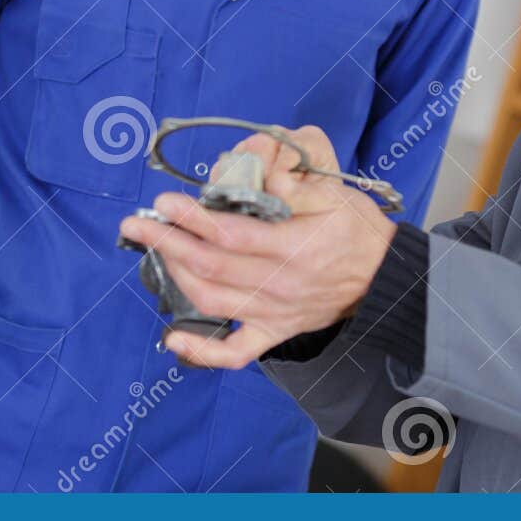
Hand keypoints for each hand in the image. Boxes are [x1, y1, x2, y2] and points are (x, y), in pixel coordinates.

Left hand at [118, 126, 397, 368]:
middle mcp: (280, 286)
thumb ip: (289, 183)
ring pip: (212, 302)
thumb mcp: (332, 193)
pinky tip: (172, 338)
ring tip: (152, 250)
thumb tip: (248, 168)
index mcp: (294, 248)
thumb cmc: (355, 228)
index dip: (193, 219)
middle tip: (136, 223)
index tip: (164, 201)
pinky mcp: (275, 331)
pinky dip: (202, 352)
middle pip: (210, 267)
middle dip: (167, 243)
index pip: (232, 235)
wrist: (384, 276)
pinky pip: (236, 352)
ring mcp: (275, 314)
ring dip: (174, 275)